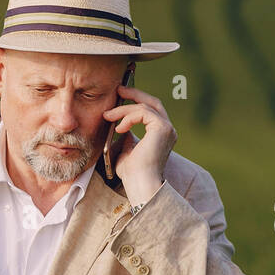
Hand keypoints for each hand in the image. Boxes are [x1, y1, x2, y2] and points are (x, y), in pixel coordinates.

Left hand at [104, 83, 177, 205]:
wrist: (140, 185)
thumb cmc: (132, 175)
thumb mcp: (126, 152)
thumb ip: (126, 138)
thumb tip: (121, 127)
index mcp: (160, 134)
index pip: (150, 111)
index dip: (136, 101)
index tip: (119, 97)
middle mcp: (167, 129)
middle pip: (152, 102)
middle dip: (134, 94)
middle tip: (118, 89)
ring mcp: (167, 128)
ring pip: (145, 107)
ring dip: (124, 109)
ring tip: (108, 116)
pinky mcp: (162, 128)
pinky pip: (143, 113)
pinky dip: (128, 117)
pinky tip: (119, 127)